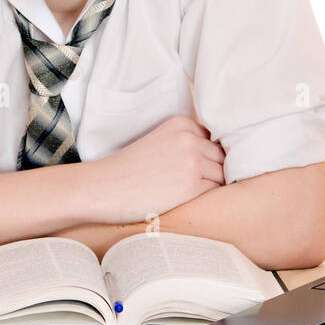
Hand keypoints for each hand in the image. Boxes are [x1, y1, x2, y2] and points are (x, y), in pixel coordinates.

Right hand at [89, 115, 225, 223]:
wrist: (102, 187)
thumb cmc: (127, 170)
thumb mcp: (158, 142)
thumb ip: (184, 143)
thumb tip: (219, 158)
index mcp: (181, 123)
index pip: (214, 139)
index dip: (209, 157)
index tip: (196, 169)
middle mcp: (189, 138)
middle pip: (221, 157)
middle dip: (213, 171)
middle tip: (194, 186)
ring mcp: (192, 160)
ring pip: (221, 174)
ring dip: (211, 186)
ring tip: (190, 195)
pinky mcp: (191, 185)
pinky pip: (215, 191)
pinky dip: (206, 199)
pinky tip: (188, 202)